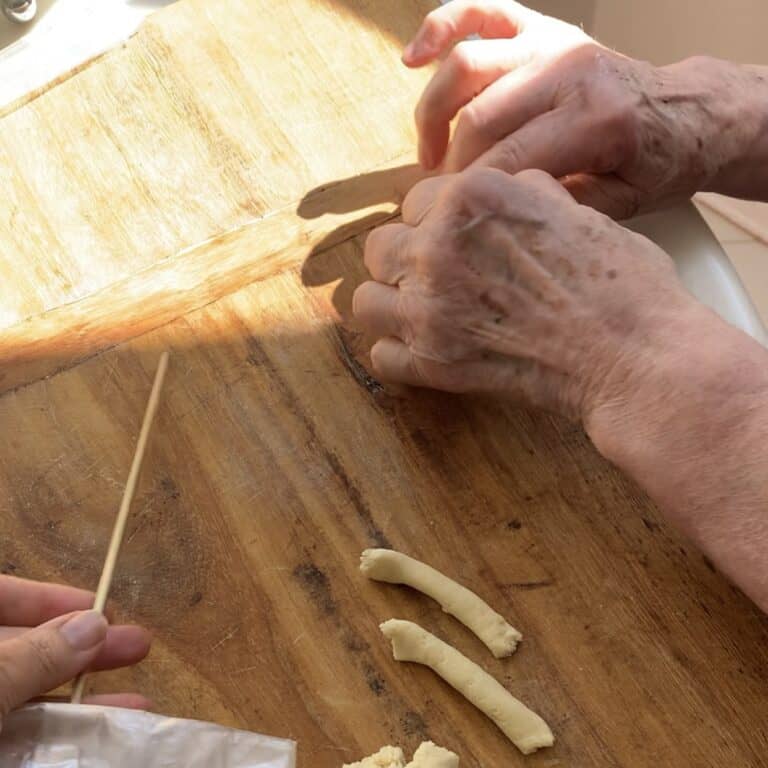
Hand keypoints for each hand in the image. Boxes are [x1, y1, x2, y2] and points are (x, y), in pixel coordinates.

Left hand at [0, 575, 151, 721]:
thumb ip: (34, 656)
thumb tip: (95, 624)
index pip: (0, 596)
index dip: (46, 596)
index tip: (95, 604)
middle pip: (23, 643)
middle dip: (81, 641)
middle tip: (134, 643)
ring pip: (32, 690)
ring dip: (84, 687)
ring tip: (138, 690)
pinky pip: (30, 732)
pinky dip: (69, 728)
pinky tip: (110, 726)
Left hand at [353, 167, 693, 420]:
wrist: (634, 354)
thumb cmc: (619, 282)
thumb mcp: (575, 210)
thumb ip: (523, 194)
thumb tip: (507, 191)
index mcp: (472, 198)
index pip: (414, 201)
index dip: (434, 221)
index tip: (449, 240)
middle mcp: (439, 248)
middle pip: (381, 248)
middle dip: (405, 260)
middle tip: (434, 277)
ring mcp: (430, 310)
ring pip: (367, 302)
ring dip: (391, 306)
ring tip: (420, 314)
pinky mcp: (434, 364)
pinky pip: (383, 357)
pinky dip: (401, 357)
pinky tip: (426, 353)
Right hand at [404, 1, 764, 216]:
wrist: (686, 112)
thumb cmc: (655, 162)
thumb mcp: (620, 203)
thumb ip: (560, 204)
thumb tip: (500, 204)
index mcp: (597, 119)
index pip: (509, 158)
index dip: (470, 190)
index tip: (450, 214)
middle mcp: (571, 70)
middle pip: (480, 115)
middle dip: (451, 161)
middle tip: (443, 194)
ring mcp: (554, 42)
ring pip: (467, 64)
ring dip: (434, 112)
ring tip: (430, 152)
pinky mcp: (543, 27)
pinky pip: (482, 12)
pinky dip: (441, 27)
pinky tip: (414, 56)